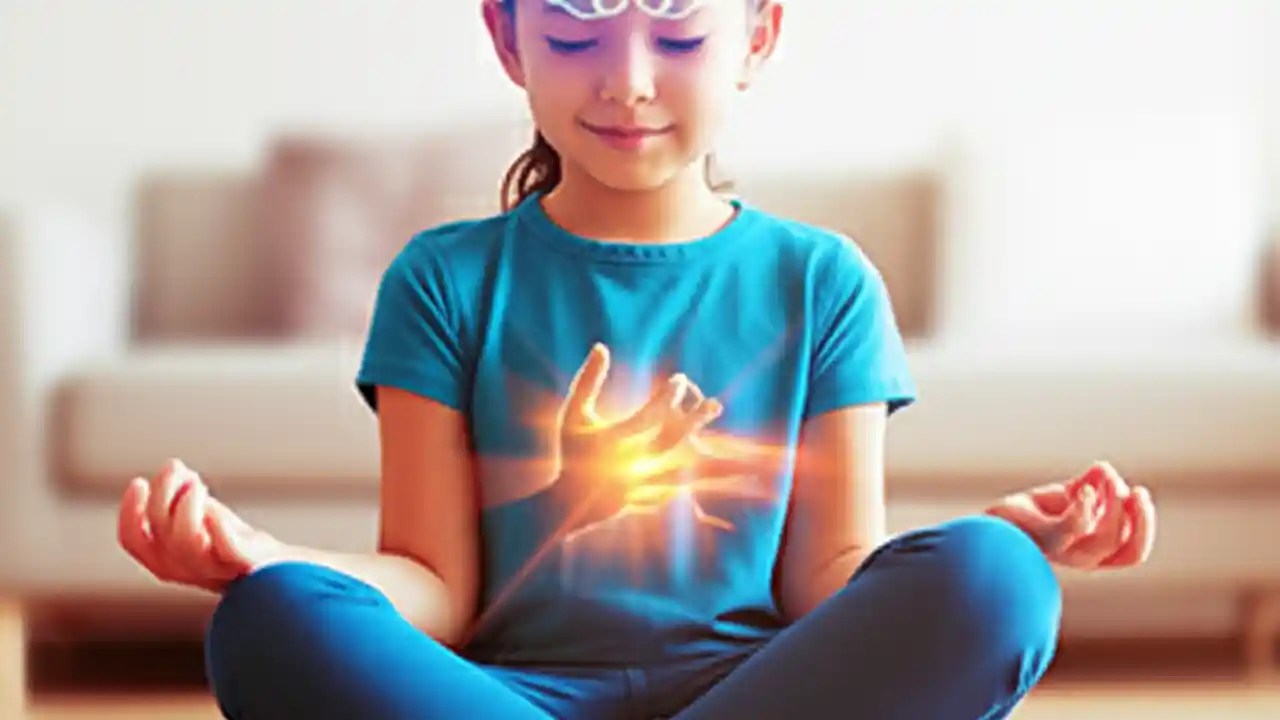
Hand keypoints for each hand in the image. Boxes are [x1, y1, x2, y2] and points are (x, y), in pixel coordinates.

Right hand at [117, 458, 289, 593]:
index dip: (129, 514)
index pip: (138, 546)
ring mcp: (230, 571)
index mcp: (185, 562)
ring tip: (198, 484)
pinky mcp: (258, 566)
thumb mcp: (221, 526)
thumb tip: (176, 470)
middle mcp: (202, 572)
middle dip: (160, 500)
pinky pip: (231, 554)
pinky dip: (217, 531)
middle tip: (176, 469)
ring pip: (187, 550)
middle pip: (162, 544)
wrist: (313, 578)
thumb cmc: (263, 551)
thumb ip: (195, 506)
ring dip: (184, 510)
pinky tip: (216, 510)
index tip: (138, 482)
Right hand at [553, 343, 756, 528]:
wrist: (568, 505)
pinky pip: (683, 490)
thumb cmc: (572, 453)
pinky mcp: (652, 501)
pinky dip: (705, 482)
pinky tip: (730, 476)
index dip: (667, 397)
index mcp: (612, 443)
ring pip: (683, 472)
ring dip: (712, 461)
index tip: (680, 381)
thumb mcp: (574, 415)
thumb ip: (588, 380)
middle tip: (715, 404)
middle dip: (694, 422)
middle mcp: (629, 466)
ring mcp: (643, 487)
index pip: (647, 417)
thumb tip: (602, 345)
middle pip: (669, 442)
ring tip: (741, 458)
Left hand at [984, 461, 1155, 570]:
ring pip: (1106, 540)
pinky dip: (1085, 507)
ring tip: (1103, 480)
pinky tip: (1082, 488)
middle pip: (1128, 550)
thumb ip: (1090, 485)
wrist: (987, 525)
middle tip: (1135, 491)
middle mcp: (1081, 558)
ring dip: (1115, 508)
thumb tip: (1104, 469)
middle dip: (1140, 520)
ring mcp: (1064, 553)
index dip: (1145, 526)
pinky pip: (1073, 529)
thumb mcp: (1066, 496)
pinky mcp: (1043, 540)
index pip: (1132, 552)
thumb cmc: (1027, 514)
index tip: (1140, 492)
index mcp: (1092, 549)